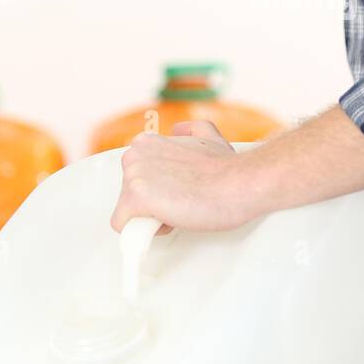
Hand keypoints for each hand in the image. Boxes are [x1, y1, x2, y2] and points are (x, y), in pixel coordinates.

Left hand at [109, 119, 245, 236]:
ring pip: (128, 212)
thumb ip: (188, 131)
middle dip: (153, 204)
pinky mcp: (136, 198)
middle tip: (182, 201)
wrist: (240, 183)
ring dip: (152, 218)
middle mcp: (134, 155)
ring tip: (181, 209)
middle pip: (129, 196)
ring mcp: (133, 176)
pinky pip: (123, 226)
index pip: (136, 179)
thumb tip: (179, 130)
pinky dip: (144, 232)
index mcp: (146, 143)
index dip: (158, 190)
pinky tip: (170, 221)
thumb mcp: (207, 137)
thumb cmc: (227, 170)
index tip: (178, 191)